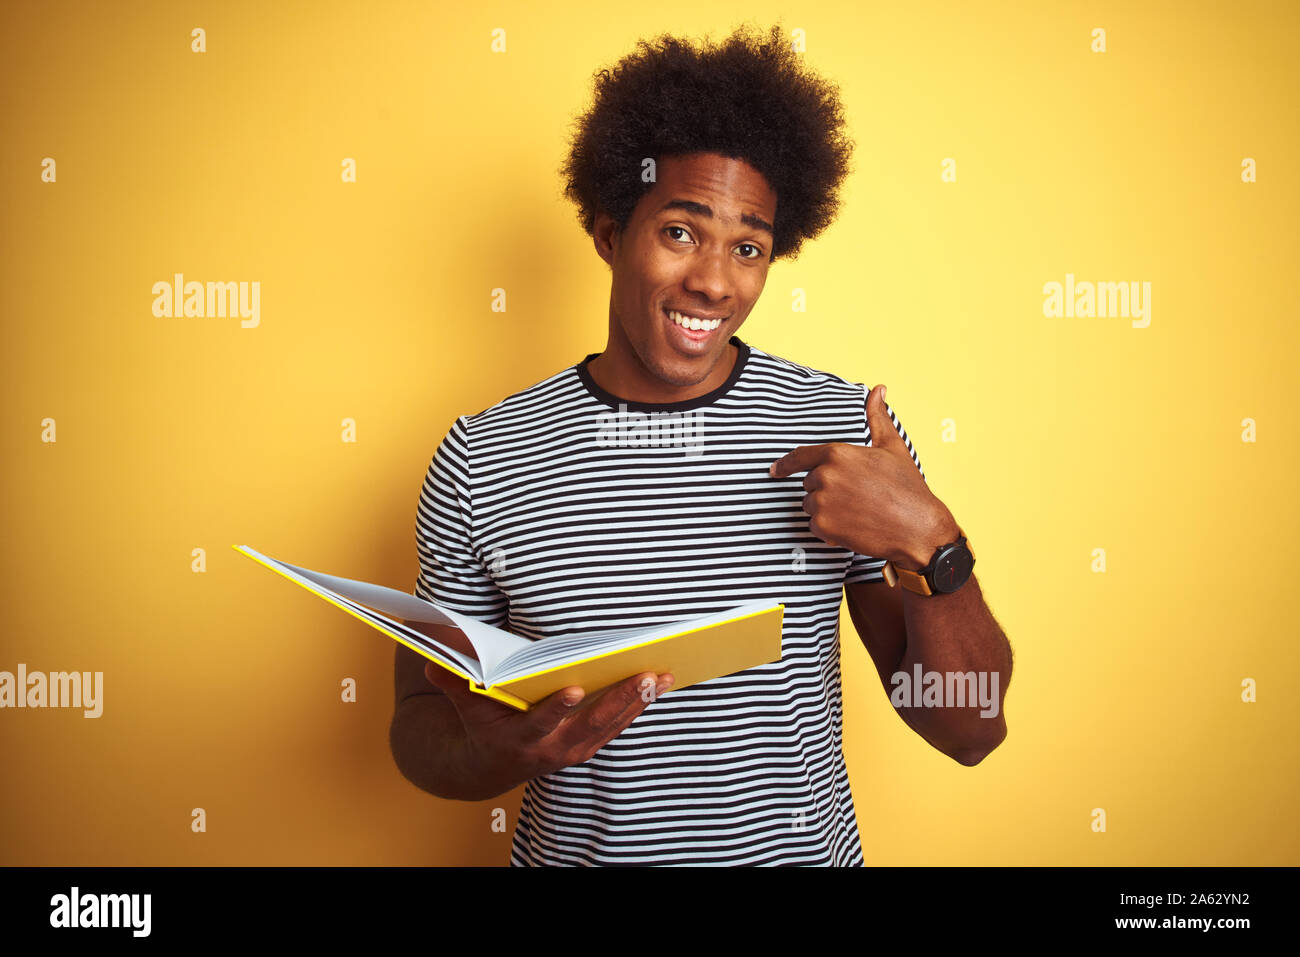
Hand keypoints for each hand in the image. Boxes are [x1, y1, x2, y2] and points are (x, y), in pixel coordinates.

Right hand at [423, 662, 674, 791]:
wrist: (491, 764)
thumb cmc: (480, 723)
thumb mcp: (462, 705)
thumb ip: (453, 683)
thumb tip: (434, 660)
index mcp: (520, 738)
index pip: (540, 723)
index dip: (556, 708)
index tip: (575, 689)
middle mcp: (552, 749)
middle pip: (591, 724)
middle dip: (620, 700)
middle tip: (646, 676)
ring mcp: (574, 749)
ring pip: (612, 725)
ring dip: (638, 702)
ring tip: (661, 675)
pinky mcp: (589, 744)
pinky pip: (619, 724)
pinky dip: (639, 704)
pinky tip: (658, 682)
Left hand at [768, 384, 956, 569]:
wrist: (917, 528)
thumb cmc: (907, 487)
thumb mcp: (892, 447)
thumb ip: (877, 418)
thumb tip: (878, 390)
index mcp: (837, 453)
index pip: (800, 457)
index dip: (784, 465)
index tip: (774, 470)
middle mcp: (825, 475)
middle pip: (810, 484)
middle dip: (828, 490)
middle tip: (858, 496)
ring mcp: (822, 502)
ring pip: (811, 506)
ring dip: (828, 511)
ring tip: (857, 511)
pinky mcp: (823, 526)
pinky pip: (815, 527)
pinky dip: (830, 530)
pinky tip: (854, 526)